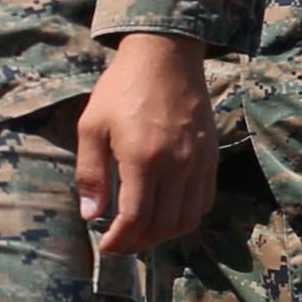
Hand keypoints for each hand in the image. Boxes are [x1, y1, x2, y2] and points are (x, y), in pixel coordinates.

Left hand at [74, 33, 212, 257]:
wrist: (166, 55)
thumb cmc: (122, 88)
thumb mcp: (92, 126)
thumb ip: (90, 174)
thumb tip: (90, 215)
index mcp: (143, 158)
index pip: (137, 218)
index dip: (120, 240)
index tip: (105, 246)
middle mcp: (177, 164)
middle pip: (163, 225)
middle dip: (139, 243)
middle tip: (119, 244)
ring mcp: (199, 161)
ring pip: (188, 218)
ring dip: (163, 234)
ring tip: (141, 233)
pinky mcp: (211, 156)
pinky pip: (205, 200)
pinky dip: (186, 216)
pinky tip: (165, 212)